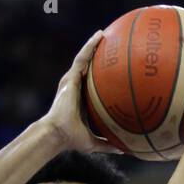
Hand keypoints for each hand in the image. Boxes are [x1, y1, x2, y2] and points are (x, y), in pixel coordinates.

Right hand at [43, 31, 120, 153]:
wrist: (56, 134)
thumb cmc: (71, 139)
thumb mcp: (94, 142)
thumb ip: (108, 143)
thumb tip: (126, 150)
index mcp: (80, 100)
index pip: (91, 83)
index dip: (100, 74)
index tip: (112, 68)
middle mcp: (75, 87)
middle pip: (88, 67)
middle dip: (97, 55)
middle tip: (111, 45)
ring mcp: (71, 81)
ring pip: (84, 58)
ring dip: (93, 45)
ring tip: (104, 34)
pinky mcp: (70, 78)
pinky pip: (81, 58)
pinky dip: (90, 46)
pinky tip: (99, 36)